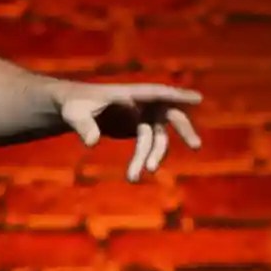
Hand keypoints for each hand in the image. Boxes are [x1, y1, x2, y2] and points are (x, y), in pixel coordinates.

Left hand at [55, 82, 203, 181]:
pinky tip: (133, 175)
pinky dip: (143, 159)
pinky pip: (148, 145)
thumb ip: (83, 126)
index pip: (157, 93)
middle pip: (170, 115)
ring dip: (150, 157)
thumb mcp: (73, 113)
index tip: (198, 98)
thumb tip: (91, 143)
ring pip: (156, 138)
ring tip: (132, 178)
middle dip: (184, 129)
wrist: (74, 109)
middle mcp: (142, 104)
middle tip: (196, 146)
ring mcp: (142, 117)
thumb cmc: (73, 105)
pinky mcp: (138, 129)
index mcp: (129, 93)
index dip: (177, 95)